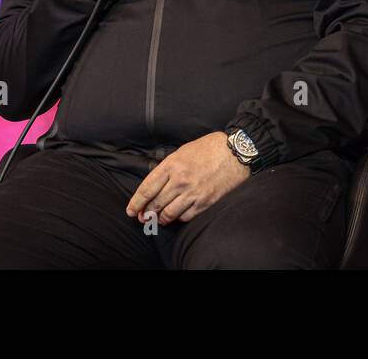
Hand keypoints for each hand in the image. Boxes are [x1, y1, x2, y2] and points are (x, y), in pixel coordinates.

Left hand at [125, 132, 250, 224]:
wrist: (236, 152)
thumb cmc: (210, 148)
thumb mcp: (183, 151)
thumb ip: (169, 167)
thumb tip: (157, 183)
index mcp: (172, 165)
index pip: (147, 188)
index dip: (136, 202)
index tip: (131, 210)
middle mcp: (180, 180)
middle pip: (156, 203)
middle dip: (147, 213)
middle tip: (143, 218)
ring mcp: (193, 193)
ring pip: (169, 214)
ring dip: (161, 218)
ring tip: (160, 219)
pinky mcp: (206, 202)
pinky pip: (186, 217)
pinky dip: (179, 218)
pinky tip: (178, 216)